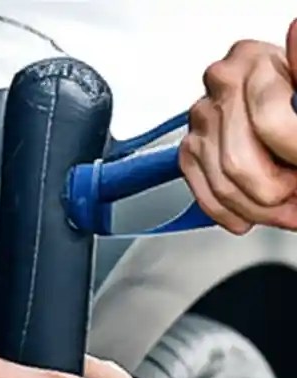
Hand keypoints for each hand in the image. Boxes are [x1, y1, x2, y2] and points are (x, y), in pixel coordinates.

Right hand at [180, 20, 296, 233]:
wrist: (293, 105)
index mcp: (252, 62)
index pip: (268, 123)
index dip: (292, 154)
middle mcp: (220, 87)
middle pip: (238, 163)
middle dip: (276, 192)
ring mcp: (201, 118)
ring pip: (222, 185)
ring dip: (259, 209)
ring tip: (287, 207)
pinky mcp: (190, 147)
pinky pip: (203, 193)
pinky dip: (231, 213)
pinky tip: (254, 215)